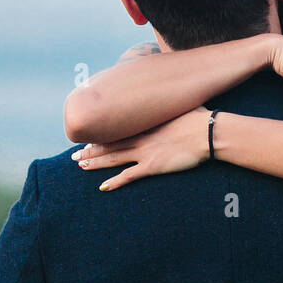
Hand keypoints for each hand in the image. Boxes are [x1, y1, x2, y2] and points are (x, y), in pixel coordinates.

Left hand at [72, 107, 209, 188]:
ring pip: (113, 159)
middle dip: (91, 150)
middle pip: (109, 145)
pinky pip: (128, 176)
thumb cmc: (199, 119)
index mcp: (145, 125)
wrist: (207, 133)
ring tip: (81, 166)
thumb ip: (171, 107)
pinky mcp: (152, 166)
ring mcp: (144, 152)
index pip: (117, 131)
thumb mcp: (181, 107)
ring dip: (96, 163)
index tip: (89, 139)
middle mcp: (140, 138)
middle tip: (75, 155)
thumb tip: (174, 95)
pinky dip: (115, 182)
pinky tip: (103, 187)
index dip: (101, 136)